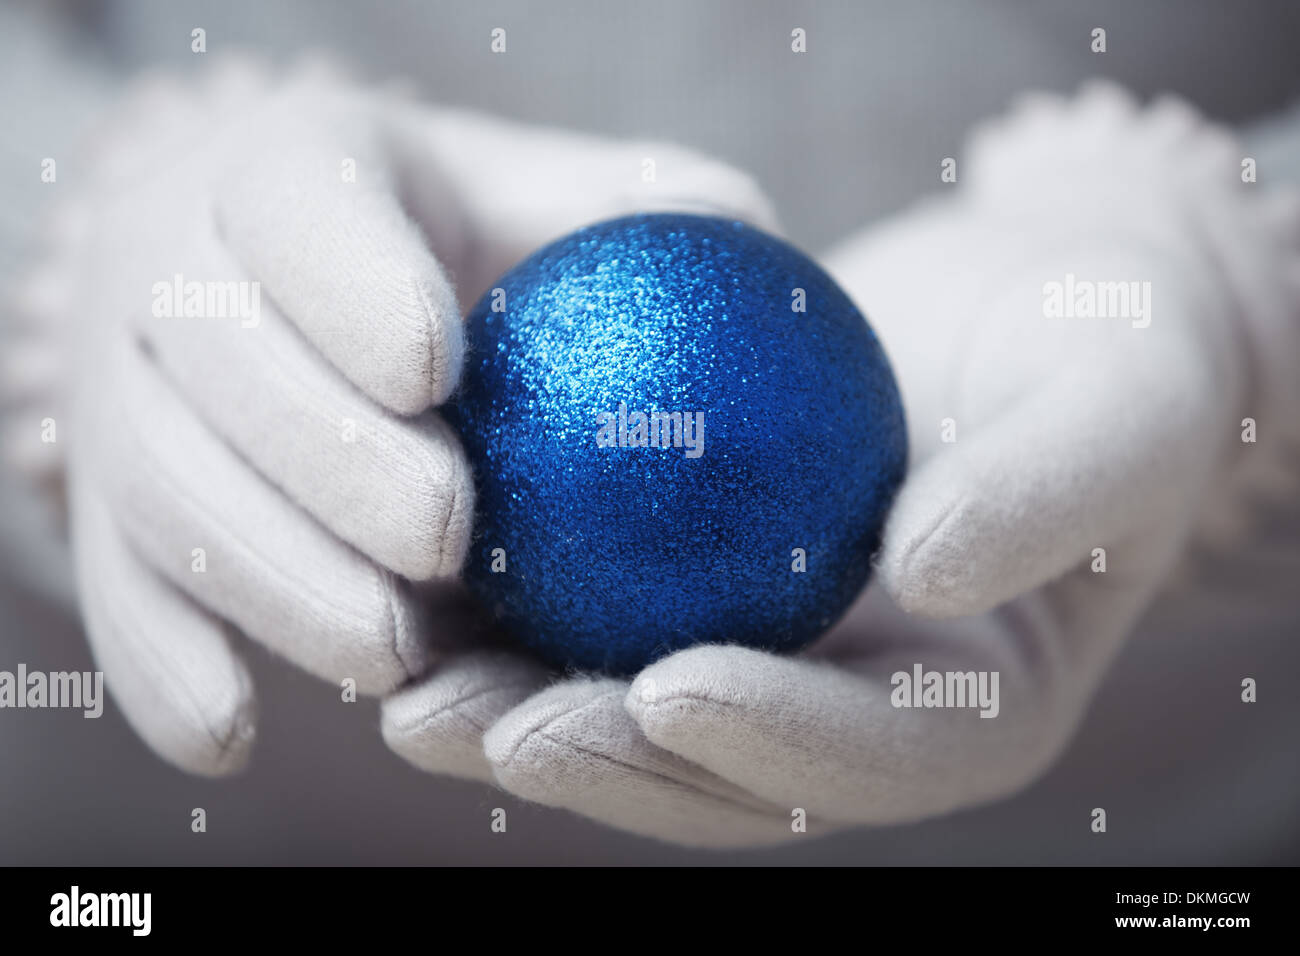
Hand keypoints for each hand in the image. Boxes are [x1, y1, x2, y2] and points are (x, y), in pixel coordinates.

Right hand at [6, 57, 775, 776]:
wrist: (258, 281)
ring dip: (270, 580)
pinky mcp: (103, 506)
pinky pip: (116, 591)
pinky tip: (231, 737)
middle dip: (326, 454)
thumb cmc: (433, 240)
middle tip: (443, 539)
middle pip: (221, 361)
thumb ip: (631, 208)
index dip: (354, 287)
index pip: (301, 211)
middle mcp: (166, 278)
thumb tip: (766, 243)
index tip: (439, 370)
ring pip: (165, 492)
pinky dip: (163, 668)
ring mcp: (121, 401)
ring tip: (389, 655)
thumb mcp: (526, 192)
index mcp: (281, 174)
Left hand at [384, 83, 1299, 843]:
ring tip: (412, 693)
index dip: (769, 741)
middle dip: (605, 764)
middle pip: (727, 771)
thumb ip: (1041, 493)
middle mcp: (859, 704)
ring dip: (523, 716)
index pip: (871, 755)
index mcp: (972, 709)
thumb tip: (919, 570)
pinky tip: (428, 584)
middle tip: (486, 726)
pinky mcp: (711, 590)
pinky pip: (608, 616)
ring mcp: (779, 655)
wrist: (1046, 311)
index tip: (665, 686)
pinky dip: (521, 613)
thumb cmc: (1116, 358)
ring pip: (641, 718)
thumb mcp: (1123, 406)